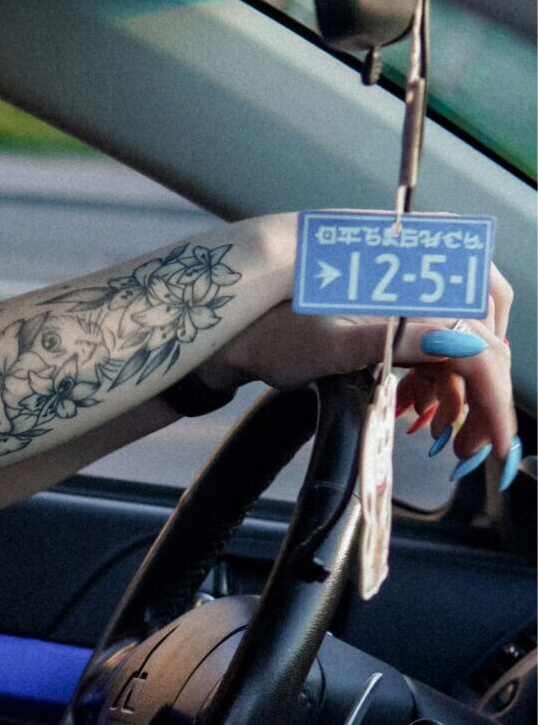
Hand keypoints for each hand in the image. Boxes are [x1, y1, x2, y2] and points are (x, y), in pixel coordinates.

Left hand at [206, 263, 518, 480]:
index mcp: (407, 280)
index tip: (496, 446)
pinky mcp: (393, 307)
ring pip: (462, 342)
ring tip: (437, 434)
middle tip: (468, 448)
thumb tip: (463, 348)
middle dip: (482, 397)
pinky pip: (434, 341)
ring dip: (458, 390)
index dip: (493, 400)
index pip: (479, 344)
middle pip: (483, 338)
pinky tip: (415, 408)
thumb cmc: (268, 330)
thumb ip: (401, 342)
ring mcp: (406, 292)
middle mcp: (415, 276)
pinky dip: (434, 377)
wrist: (228, 324)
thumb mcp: (332, 345)